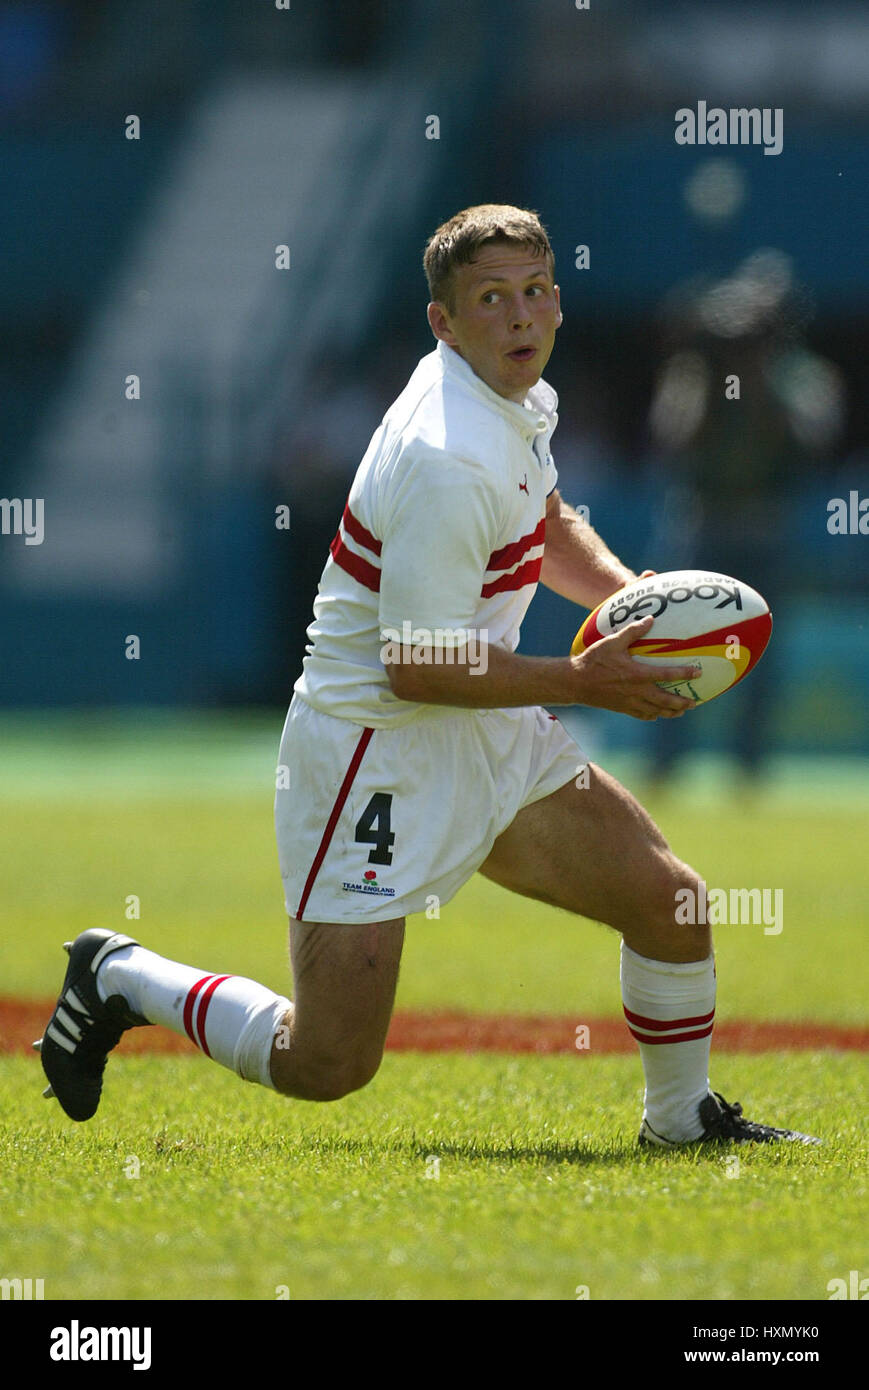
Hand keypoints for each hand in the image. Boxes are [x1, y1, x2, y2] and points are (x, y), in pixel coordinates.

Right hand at [569, 615, 698, 720]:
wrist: (575, 682)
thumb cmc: (594, 660)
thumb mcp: (612, 642)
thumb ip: (633, 631)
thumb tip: (650, 619)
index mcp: (637, 674)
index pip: (667, 675)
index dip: (684, 674)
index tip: (698, 673)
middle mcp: (637, 691)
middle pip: (666, 701)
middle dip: (682, 703)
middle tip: (695, 702)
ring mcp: (630, 702)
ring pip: (656, 711)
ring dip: (670, 712)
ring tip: (681, 711)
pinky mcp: (622, 708)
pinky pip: (642, 715)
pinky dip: (652, 715)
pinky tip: (656, 714)